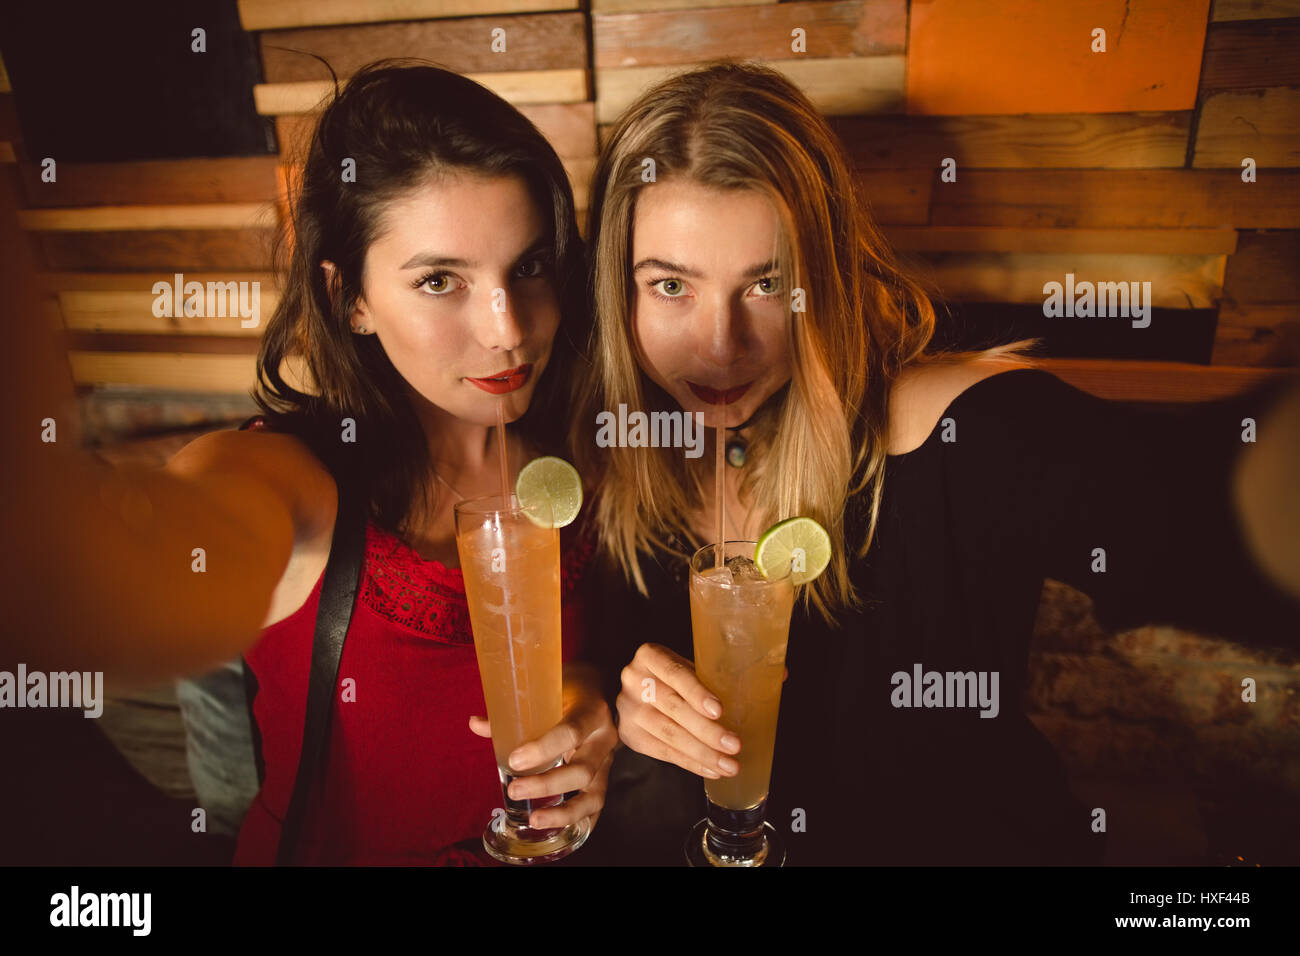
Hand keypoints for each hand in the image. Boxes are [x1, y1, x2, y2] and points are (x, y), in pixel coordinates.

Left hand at [468, 662, 615, 829]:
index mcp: (591, 711)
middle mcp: (604, 738)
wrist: (598, 689)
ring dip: (564, 813)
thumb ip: (513, 713)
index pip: (571, 732)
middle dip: (547, 785)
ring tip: (534, 821)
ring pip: (594, 795)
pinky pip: (596, 804)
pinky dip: (580, 821)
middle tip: (514, 790)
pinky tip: (561, 832)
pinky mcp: (604, 776)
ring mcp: (607, 761)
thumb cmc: (568, 689)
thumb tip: (476, 724)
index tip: (514, 760)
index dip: (543, 749)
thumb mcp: (546, 692)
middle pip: (582, 770)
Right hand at [614, 642, 744, 779]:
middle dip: (706, 731)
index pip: (675, 673)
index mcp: (650, 656)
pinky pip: (663, 752)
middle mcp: (634, 680)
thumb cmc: (675, 677)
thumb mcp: (689, 667)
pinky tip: (711, 769)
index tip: (719, 711)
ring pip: (668, 735)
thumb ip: (712, 679)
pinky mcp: (629, 735)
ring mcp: (629, 709)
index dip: (697, 693)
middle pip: (673, 708)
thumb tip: (765, 689)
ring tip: (729, 764)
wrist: (639, 690)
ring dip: (703, 753)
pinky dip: (691, 763)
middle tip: (734, 745)